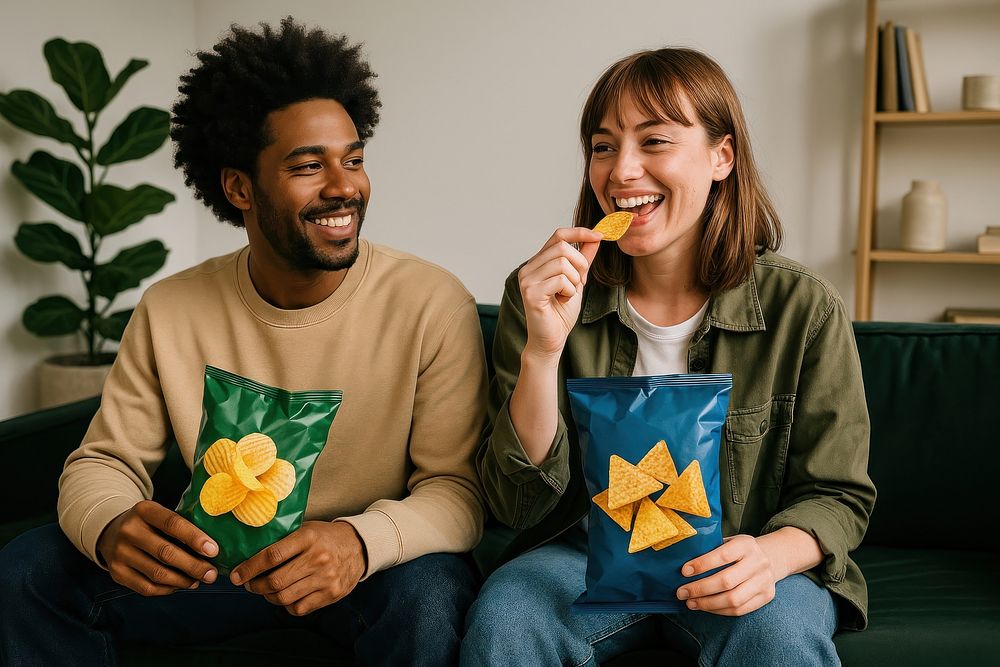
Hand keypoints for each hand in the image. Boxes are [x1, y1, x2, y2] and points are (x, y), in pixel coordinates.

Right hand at [96, 500, 218, 596]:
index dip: (195, 538)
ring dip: (183, 581)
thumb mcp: (160, 513)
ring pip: (157, 573)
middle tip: (211, 574)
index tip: (214, 551)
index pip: (173, 523)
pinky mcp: (117, 573)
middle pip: (166, 553)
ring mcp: (120, 553)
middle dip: (194, 566)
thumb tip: (212, 549)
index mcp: (144, 510)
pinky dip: (167, 590)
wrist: (111, 532)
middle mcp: (129, 531)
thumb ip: (181, 525)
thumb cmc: (148, 524)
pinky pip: (146, 588)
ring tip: (198, 580)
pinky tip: (180, 585)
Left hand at [231, 520, 365, 616]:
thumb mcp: (306, 529)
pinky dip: (287, 605)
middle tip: (248, 584)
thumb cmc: (325, 537)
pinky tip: (286, 596)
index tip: (236, 574)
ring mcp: (326, 578)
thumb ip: (284, 540)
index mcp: (308, 537)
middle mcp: (317, 558)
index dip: (249, 568)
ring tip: (265, 590)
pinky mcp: (331, 594)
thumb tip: (249, 553)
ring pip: (284, 598)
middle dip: (254, 586)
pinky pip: (299, 608)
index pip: (272, 555)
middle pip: (275, 581)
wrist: (359, 546)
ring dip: (268, 597)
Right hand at [517, 227, 602, 360]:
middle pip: (562, 247)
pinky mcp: (530, 292)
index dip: (579, 232)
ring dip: (574, 281)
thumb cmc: (561, 313)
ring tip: (567, 294)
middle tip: (579, 282)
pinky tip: (562, 301)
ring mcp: (527, 280)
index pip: (558, 235)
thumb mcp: (577, 281)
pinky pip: (560, 280)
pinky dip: (568, 291)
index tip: (599, 235)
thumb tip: (595, 237)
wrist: (551, 340)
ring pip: (562, 263)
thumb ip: (583, 259)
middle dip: (579, 264)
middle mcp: (528, 268)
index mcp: (538, 263)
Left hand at [675, 535, 777, 615]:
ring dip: (708, 603)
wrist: (768, 558)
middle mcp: (759, 562)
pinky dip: (719, 610)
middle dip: (700, 589)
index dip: (702, 565)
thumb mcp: (728, 542)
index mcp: (746, 544)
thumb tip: (682, 563)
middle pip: (726, 581)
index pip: (723, 556)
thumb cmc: (738, 551)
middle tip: (682, 592)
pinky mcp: (766, 596)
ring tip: (691, 603)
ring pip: (733, 599)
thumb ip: (710, 549)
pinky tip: (705, 607)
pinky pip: (740, 610)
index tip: (684, 572)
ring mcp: (765, 581)